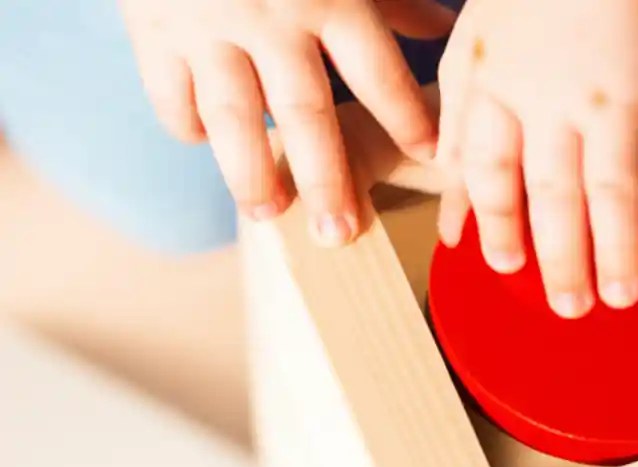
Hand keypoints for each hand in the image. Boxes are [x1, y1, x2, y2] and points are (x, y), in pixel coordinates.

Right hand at [119, 0, 454, 245]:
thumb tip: (445, 28)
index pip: (379, 74)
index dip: (408, 119)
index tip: (433, 159)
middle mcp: (271, 17)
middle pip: (305, 114)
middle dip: (327, 179)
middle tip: (341, 234)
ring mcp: (208, 26)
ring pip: (233, 116)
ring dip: (250, 174)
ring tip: (267, 216)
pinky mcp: (153, 29)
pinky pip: (172, 94)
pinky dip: (189, 125)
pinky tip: (206, 144)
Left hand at [435, 0, 637, 317]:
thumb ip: (504, 46)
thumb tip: (510, 92)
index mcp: (480, 54)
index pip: (460, 142)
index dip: (457, 195)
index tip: (457, 234)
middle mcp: (508, 85)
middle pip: (497, 180)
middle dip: (507, 237)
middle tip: (518, 279)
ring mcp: (559, 101)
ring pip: (555, 201)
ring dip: (565, 262)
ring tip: (573, 307)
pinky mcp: (614, 106)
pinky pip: (614, 194)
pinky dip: (620, 246)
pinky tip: (624, 282)